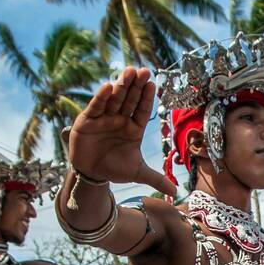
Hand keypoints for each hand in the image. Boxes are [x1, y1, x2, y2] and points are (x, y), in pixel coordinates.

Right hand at [69, 67, 176, 197]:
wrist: (92, 175)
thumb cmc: (114, 168)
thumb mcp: (137, 173)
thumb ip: (155, 178)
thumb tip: (175, 193)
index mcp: (134, 128)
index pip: (142, 110)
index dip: (147, 98)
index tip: (153, 83)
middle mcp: (120, 119)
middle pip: (130, 100)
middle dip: (136, 86)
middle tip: (144, 71)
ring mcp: (104, 118)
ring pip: (114, 99)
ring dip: (121, 86)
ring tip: (129, 72)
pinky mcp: (88, 120)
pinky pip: (96, 107)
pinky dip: (101, 98)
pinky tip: (108, 86)